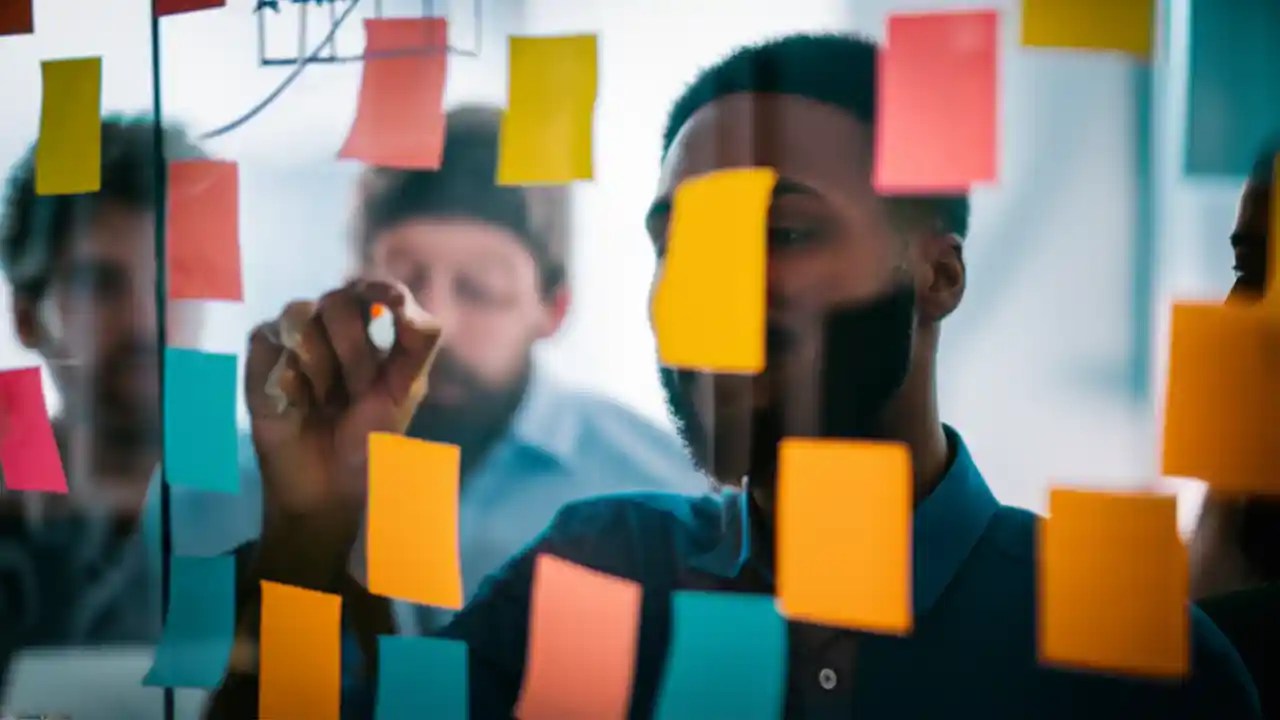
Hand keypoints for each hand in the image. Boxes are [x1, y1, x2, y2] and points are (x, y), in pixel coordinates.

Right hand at [245, 279, 442, 552]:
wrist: (329, 484)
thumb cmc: (371, 435)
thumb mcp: (407, 389)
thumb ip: (418, 340)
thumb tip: (403, 299)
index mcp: (371, 325)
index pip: (377, 289)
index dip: (383, 292)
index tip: (391, 305)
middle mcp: (330, 322)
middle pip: (340, 301)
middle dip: (355, 352)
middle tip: (358, 391)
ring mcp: (293, 336)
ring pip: (301, 316)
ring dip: (321, 366)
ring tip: (325, 402)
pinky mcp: (261, 357)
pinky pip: (269, 342)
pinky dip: (287, 377)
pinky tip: (296, 404)